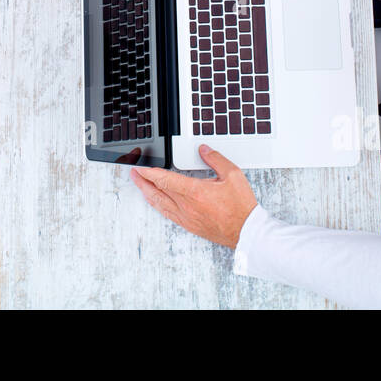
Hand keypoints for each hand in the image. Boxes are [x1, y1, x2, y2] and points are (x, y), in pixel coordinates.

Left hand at [130, 146, 258, 247]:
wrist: (246, 231)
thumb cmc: (240, 206)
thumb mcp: (232, 174)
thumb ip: (215, 159)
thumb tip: (202, 149)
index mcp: (195, 192)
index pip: (164, 179)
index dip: (149, 172)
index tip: (140, 166)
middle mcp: (186, 206)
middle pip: (157, 191)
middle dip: (142, 181)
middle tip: (133, 173)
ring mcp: (186, 217)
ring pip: (159, 204)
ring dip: (147, 193)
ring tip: (140, 184)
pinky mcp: (189, 225)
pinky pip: (167, 213)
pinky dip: (157, 204)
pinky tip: (155, 201)